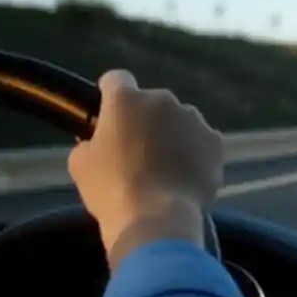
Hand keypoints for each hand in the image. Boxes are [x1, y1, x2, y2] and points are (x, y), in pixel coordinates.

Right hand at [68, 70, 222, 267]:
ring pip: (181, 121)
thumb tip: (99, 141)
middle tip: (138, 150)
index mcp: (126, 99)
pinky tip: (185, 176)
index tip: (110, 114)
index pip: (116, 79)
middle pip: (152, 103)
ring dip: (173, 135)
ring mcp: (194, 119)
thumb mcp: (80, 163)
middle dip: (146, 120)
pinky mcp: (215, 141)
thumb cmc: (110, 189)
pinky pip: (202, 141)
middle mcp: (163, 100)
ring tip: (166, 168)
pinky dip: (195, 153)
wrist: (157, 216)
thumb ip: (90, 141)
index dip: (111, 95)